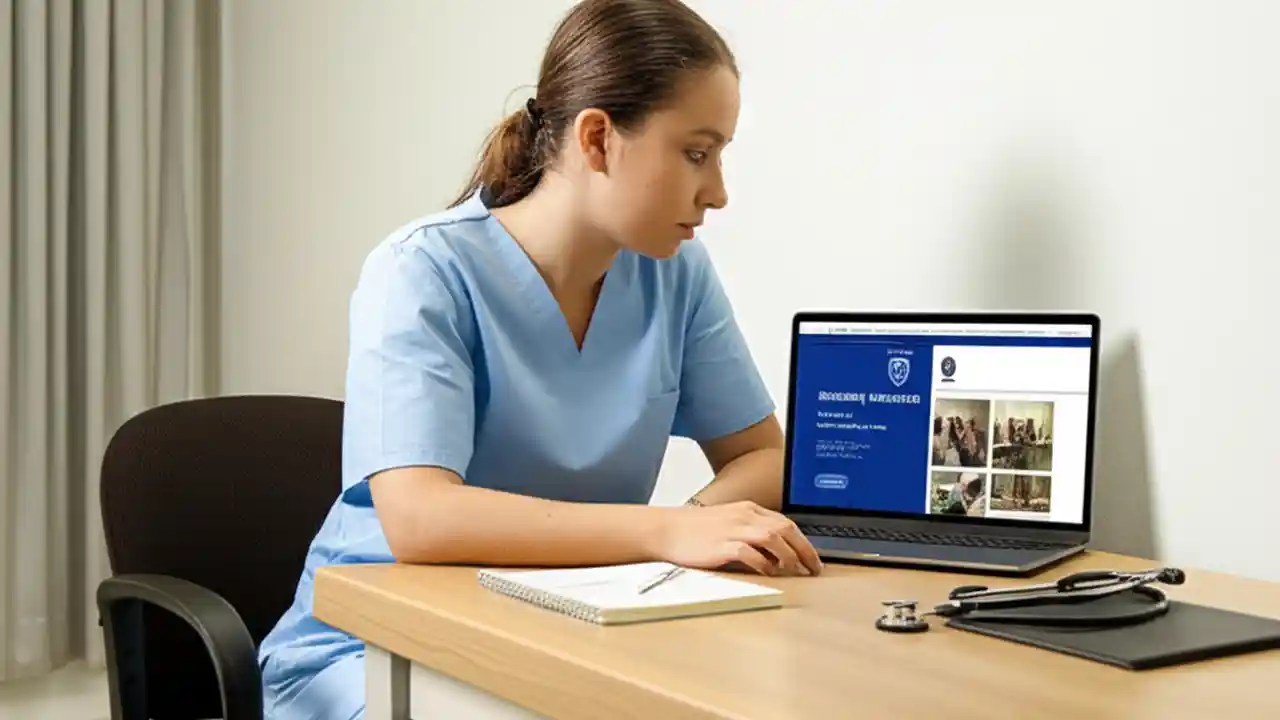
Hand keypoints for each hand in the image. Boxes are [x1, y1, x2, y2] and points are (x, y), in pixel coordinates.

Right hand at [652, 501, 823, 576]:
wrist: (665, 529)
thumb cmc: (694, 530)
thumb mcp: (727, 522)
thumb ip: (750, 531)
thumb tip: (773, 551)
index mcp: (748, 510)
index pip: (786, 523)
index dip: (803, 542)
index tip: (812, 558)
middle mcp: (745, 516)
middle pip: (786, 529)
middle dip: (805, 550)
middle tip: (814, 569)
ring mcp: (733, 529)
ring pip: (773, 537)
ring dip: (789, 556)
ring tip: (795, 571)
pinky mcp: (722, 544)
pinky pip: (751, 551)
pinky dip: (764, 562)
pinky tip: (768, 572)